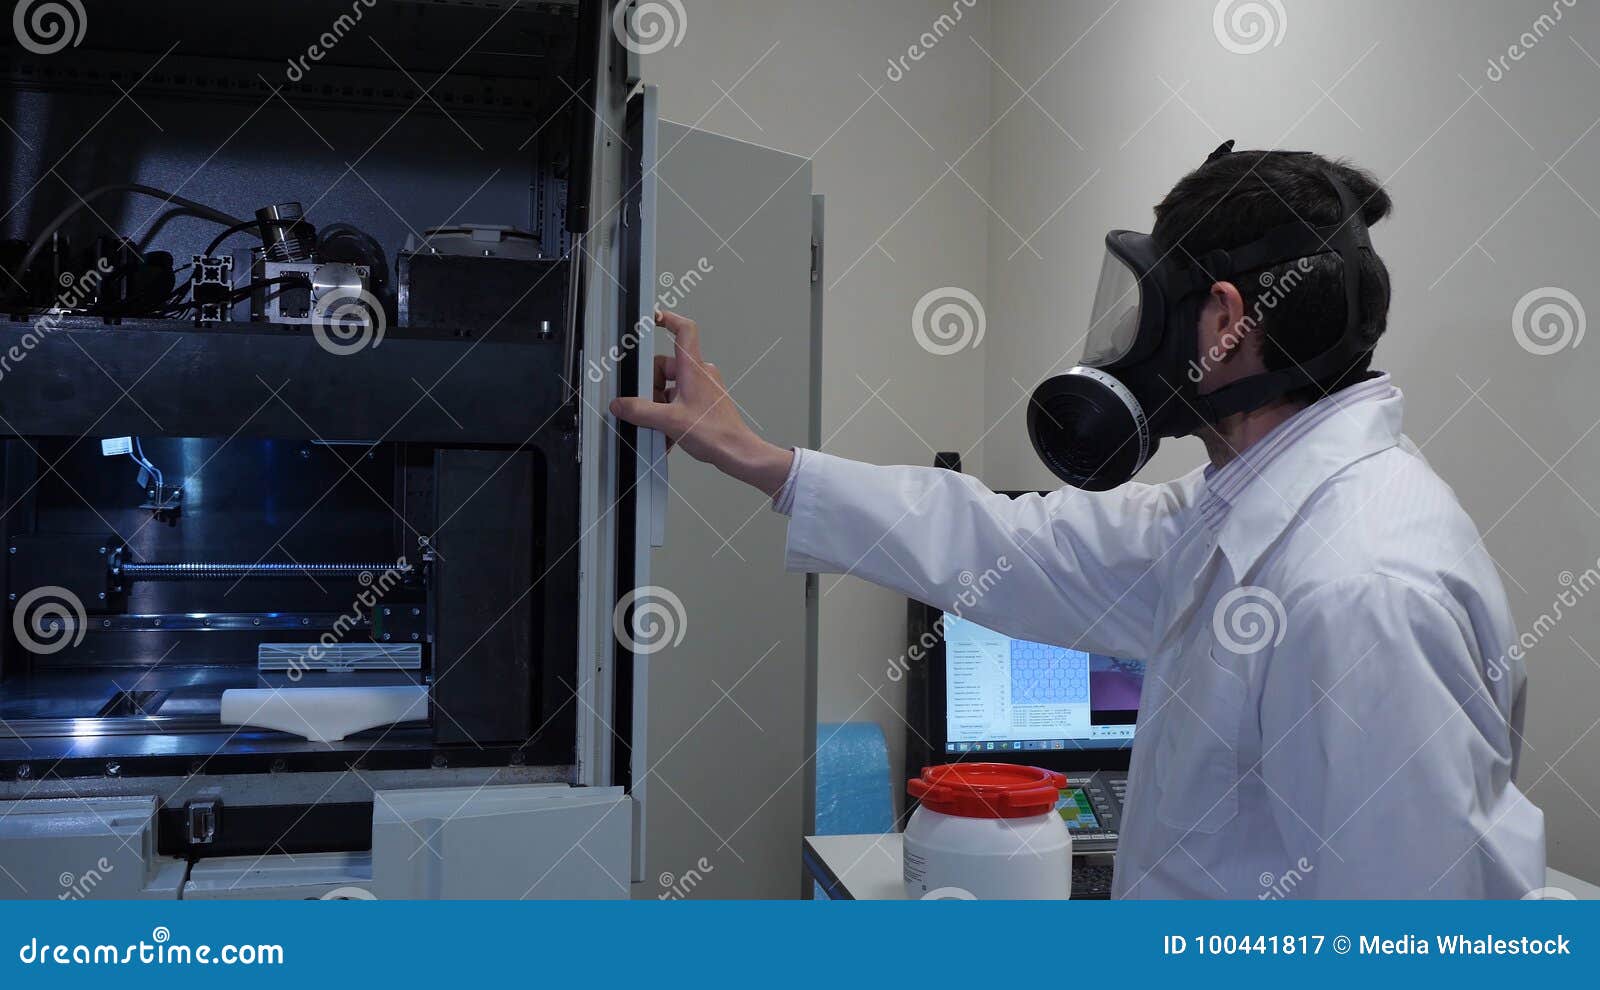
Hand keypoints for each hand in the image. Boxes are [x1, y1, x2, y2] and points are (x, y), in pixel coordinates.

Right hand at [609, 311, 793, 495]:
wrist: (737, 452)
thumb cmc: (716, 433)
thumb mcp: (669, 421)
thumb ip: (640, 411)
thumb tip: (621, 405)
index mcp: (693, 369)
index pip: (684, 330)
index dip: (668, 319)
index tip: (653, 317)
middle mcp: (700, 374)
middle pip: (666, 366)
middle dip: (651, 386)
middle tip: (645, 404)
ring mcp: (703, 389)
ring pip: (671, 387)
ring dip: (659, 404)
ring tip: (658, 424)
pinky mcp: (704, 403)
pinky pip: (679, 402)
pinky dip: (669, 415)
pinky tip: (665, 434)